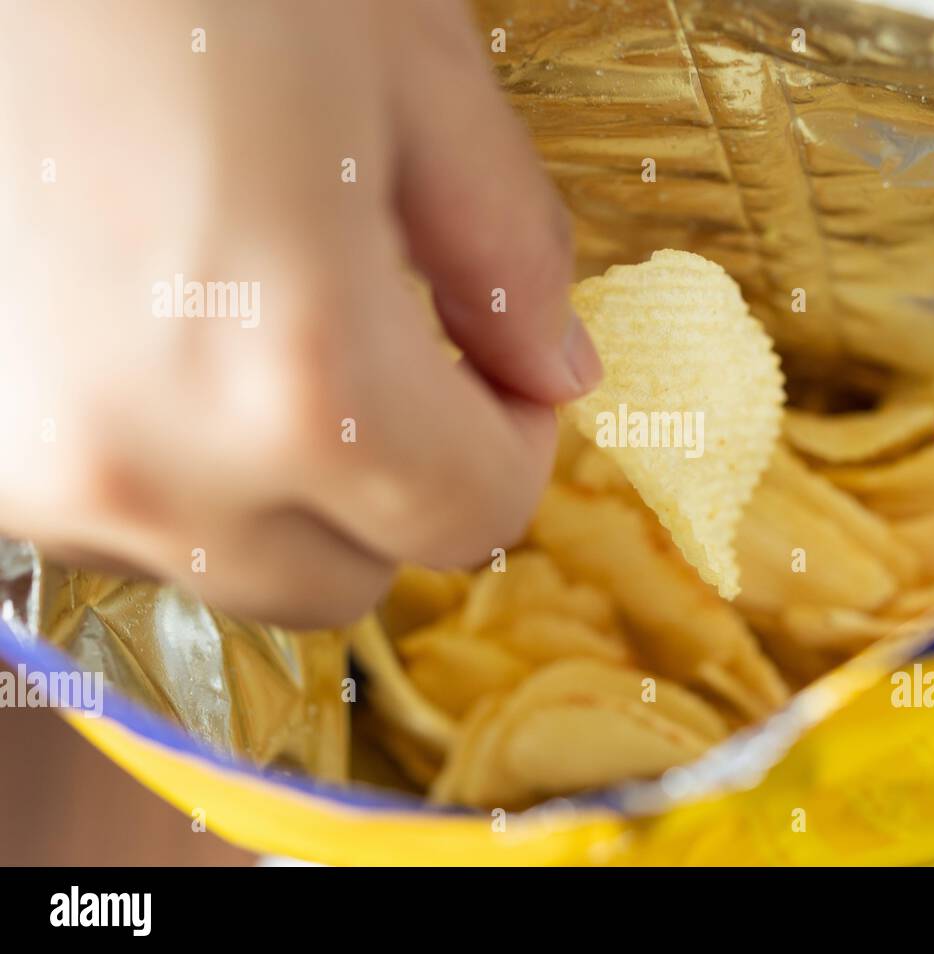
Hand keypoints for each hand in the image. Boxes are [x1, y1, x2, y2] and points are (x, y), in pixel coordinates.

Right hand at [0, 1, 599, 626]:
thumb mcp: (409, 69)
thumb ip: (511, 252)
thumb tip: (557, 369)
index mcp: (296, 375)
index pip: (469, 519)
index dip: (513, 449)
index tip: (501, 380)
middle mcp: (149, 465)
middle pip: (340, 579)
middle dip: (393, 488)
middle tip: (389, 356)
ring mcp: (25, 467)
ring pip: (218, 557)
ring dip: (270, 482)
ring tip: (248, 317)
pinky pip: (107, 509)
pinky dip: (160, 452)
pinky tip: (149, 325)